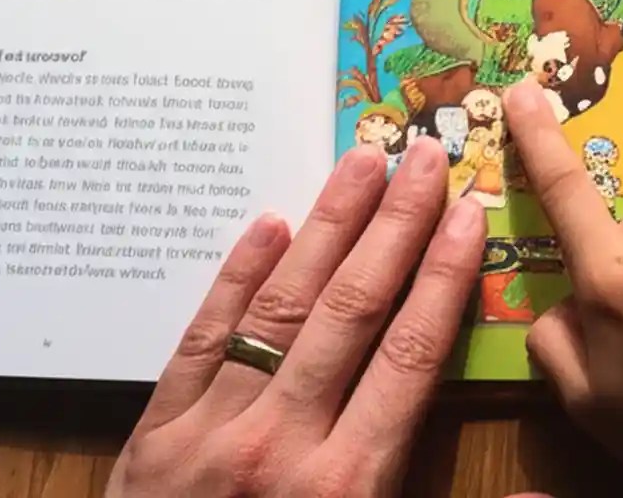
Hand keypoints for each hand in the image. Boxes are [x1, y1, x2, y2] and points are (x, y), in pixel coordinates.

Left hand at [106, 139, 484, 496]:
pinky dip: (234, 278)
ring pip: (281, 306)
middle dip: (393, 226)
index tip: (467, 213)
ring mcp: (211, 429)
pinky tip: (267, 224)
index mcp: (350, 485)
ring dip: (326, 228)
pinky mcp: (155, 432)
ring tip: (359, 161)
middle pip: (352, 310)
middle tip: (423, 156)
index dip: (443, 276)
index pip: (410, 354)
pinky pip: (201, 338)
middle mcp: (283, 440)